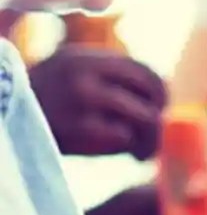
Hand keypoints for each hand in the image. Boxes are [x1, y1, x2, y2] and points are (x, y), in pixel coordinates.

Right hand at [29, 47, 166, 158]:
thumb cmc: (38, 111)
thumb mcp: (65, 80)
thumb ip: (106, 80)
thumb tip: (160, 97)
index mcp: (84, 59)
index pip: (145, 72)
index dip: (161, 95)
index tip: (158, 111)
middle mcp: (84, 72)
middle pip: (153, 93)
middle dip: (158, 118)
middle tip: (151, 138)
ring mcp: (80, 98)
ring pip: (145, 116)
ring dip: (150, 140)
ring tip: (142, 153)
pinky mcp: (76, 127)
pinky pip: (124, 138)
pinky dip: (127, 148)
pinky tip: (124, 155)